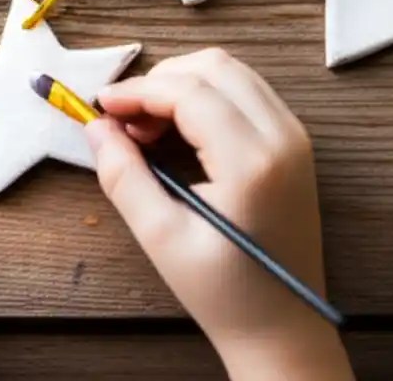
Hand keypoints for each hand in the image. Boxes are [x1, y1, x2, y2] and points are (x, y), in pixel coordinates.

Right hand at [86, 49, 351, 379]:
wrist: (284, 326)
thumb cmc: (224, 292)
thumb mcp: (161, 237)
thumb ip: (123, 176)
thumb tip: (96, 127)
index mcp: (252, 162)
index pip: (188, 91)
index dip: (137, 90)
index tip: (100, 107)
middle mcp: (283, 138)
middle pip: (214, 67)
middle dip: (159, 80)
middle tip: (124, 120)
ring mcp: (296, 138)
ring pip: (233, 72)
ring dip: (182, 84)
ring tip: (147, 129)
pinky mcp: (295, 145)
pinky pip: (248, 93)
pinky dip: (206, 96)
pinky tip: (178, 132)